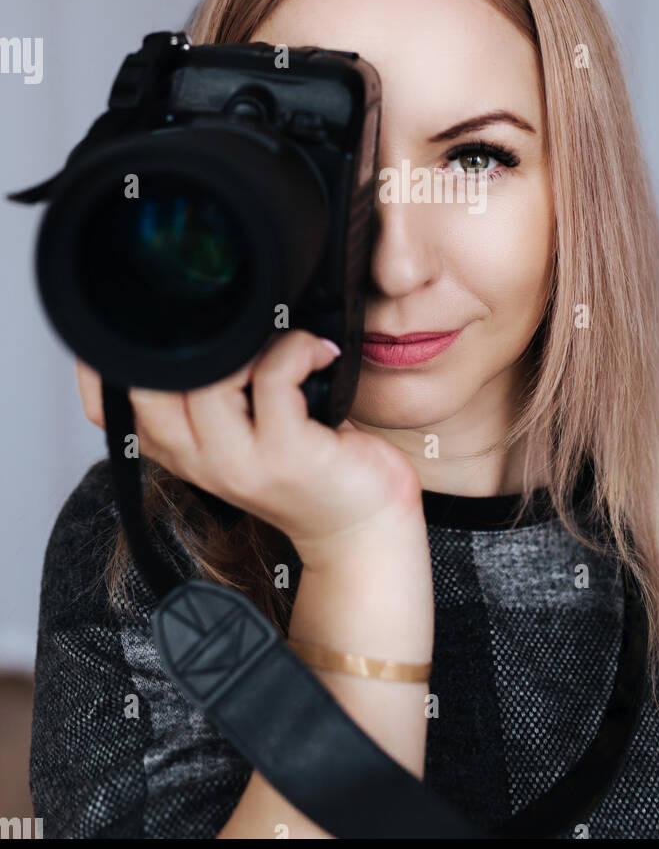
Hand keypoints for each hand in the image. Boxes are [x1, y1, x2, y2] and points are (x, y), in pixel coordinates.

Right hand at [75, 331, 422, 567]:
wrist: (361, 529)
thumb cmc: (312, 468)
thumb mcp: (245, 433)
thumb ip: (212, 395)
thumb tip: (208, 322)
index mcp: (179, 450)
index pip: (108, 408)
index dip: (107, 363)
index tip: (144, 319)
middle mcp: (198, 460)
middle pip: (151, 387)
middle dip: (186, 340)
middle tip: (239, 329)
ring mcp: (240, 462)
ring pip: (211, 380)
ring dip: (254, 342)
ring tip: (289, 345)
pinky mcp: (286, 455)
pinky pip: (274, 377)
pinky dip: (298, 348)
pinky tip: (320, 353)